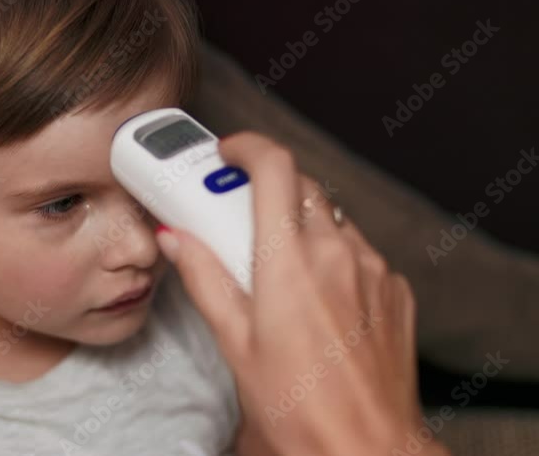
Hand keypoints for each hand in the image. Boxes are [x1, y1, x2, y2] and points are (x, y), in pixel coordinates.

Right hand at [154, 131, 450, 455]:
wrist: (369, 447)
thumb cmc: (300, 406)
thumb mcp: (235, 342)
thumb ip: (204, 278)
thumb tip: (176, 239)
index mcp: (290, 261)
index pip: (274, 167)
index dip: (247, 147)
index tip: (229, 152)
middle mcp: (338, 253)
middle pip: (302, 186)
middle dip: (267, 189)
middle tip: (239, 220)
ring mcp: (374, 269)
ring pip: (332, 218)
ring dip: (301, 224)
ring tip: (278, 268)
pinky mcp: (396, 289)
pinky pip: (360, 251)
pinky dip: (334, 256)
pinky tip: (319, 297)